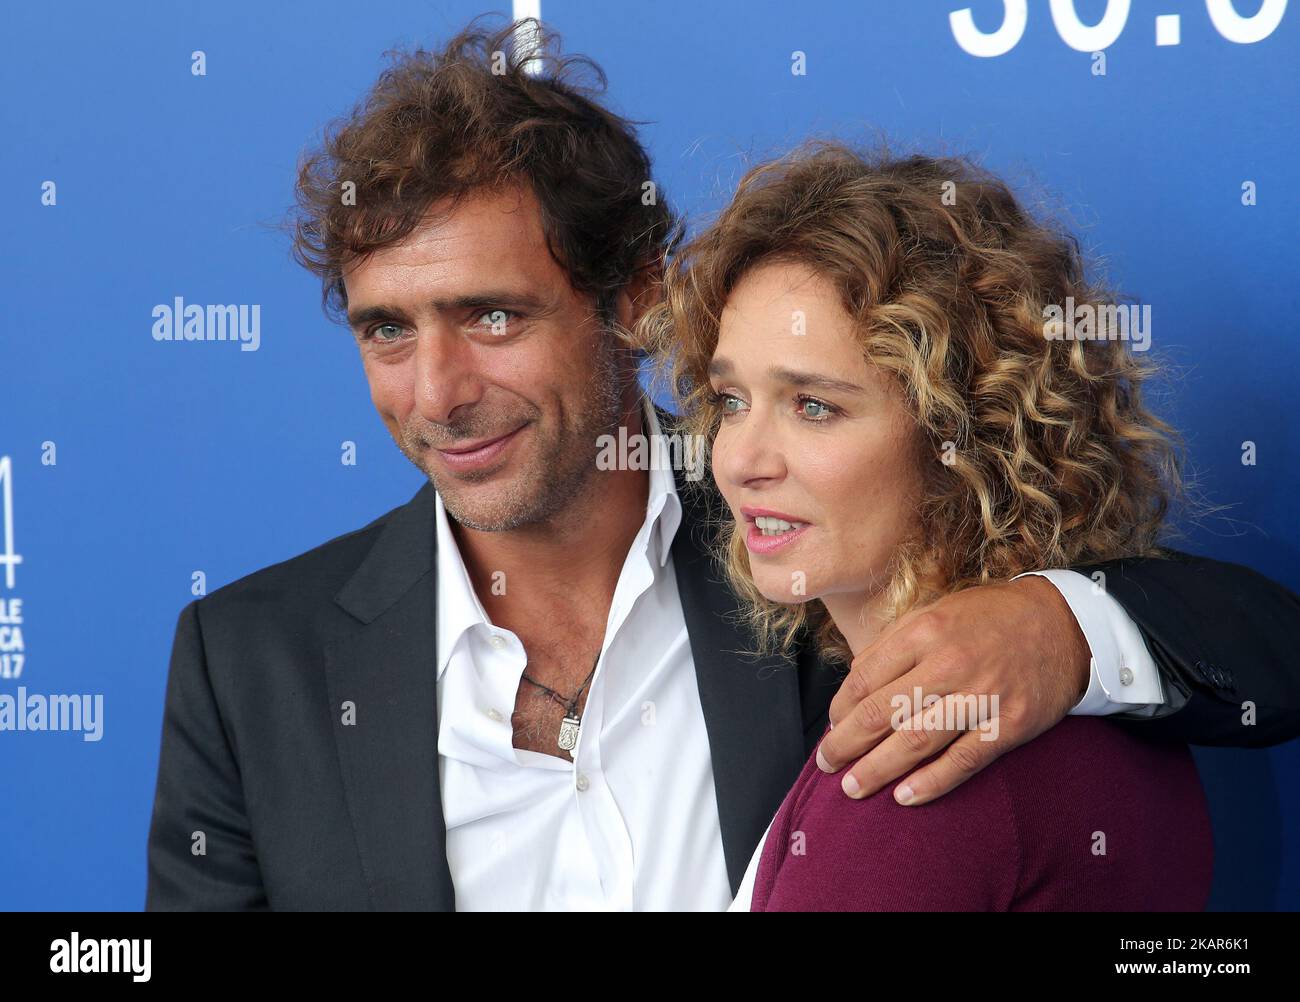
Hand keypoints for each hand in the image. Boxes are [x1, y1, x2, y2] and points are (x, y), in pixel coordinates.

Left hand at [817, 575, 1090, 804]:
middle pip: (881, 713)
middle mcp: (950, 663)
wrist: (1063, 624)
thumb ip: (895, 644)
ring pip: (915, 742)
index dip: (840, 707)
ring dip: (878, 769)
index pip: (865, 678)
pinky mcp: (1010, 724)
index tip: (831, 724)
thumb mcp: (937, 612)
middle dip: (846, 743)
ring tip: (852, 787)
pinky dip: (931, 782)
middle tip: (826, 763)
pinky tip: (904, 797)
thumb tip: (855, 682)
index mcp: (925, 631)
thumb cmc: (990, 618)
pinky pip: (963, 761)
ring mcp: (982, 696)